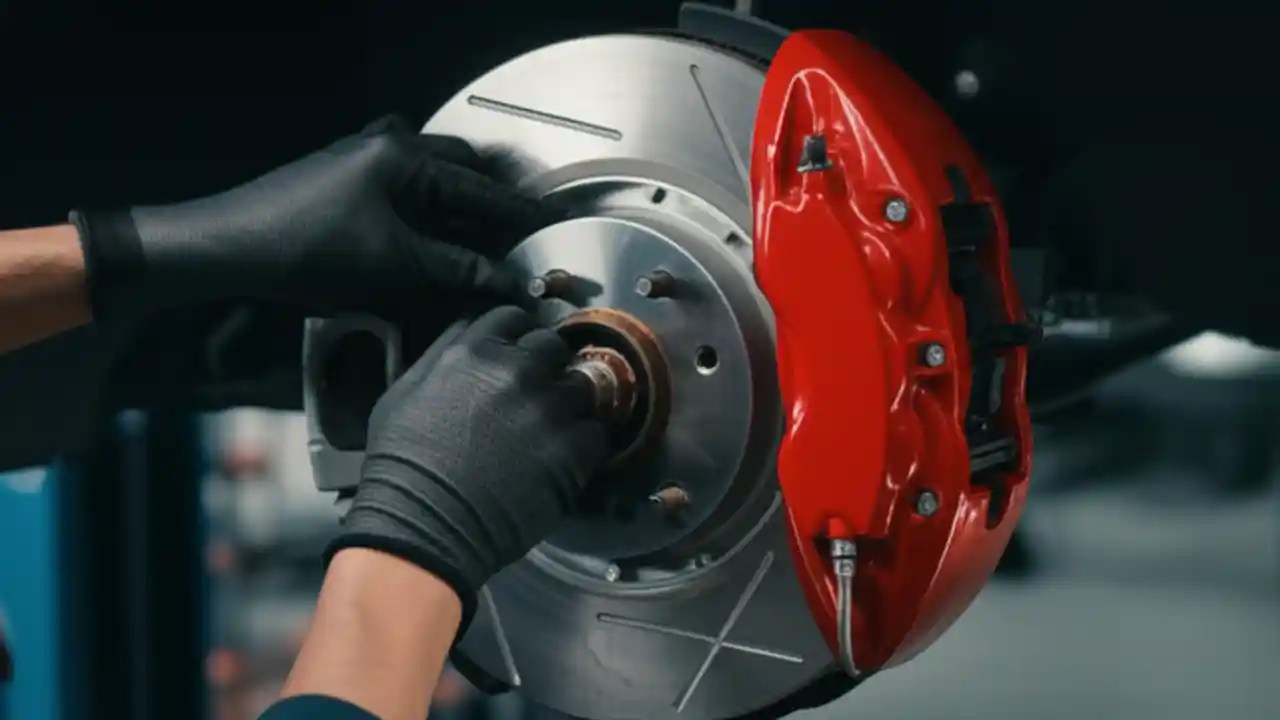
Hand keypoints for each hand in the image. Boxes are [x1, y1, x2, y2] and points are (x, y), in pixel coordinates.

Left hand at [71, 116, 558, 320]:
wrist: (224, 248)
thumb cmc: (306, 251)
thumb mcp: (394, 267)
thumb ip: (460, 272)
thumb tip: (514, 285)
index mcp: (405, 156)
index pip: (483, 190)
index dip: (522, 220)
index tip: (555, 237)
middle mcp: (389, 143)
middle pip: (464, 170)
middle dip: (496, 206)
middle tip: (524, 241)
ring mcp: (363, 156)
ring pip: (434, 176)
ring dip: (462, 207)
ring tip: (486, 244)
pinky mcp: (345, 178)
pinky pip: (405, 186)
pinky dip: (429, 208)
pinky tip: (432, 237)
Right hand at [325, 306, 609, 627]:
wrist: (424, 523)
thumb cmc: (402, 465)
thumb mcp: (404, 392)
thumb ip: (442, 355)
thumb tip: (469, 334)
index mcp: (474, 350)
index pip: (514, 318)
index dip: (518, 336)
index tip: (519, 353)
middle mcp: (518, 370)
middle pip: (553, 346)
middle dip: (547, 365)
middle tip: (537, 394)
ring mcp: (549, 409)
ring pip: (582, 386)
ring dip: (570, 403)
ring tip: (554, 428)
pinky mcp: (572, 450)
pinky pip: (596, 433)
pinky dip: (584, 444)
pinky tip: (564, 458)